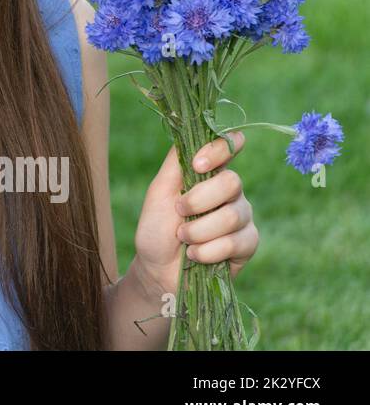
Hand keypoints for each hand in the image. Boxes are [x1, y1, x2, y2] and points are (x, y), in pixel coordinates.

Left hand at [131, 132, 259, 298]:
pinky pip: (237, 242)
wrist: (158, 270)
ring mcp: (242, 216)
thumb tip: (189, 134)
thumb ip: (175, 164)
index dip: (219, 151)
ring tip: (182, 239)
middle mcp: (229, 192)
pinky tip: (195, 255)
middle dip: (199, 200)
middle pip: (232, 182)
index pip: (227, 148)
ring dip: (199, 231)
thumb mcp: (158, 193)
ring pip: (233, 215)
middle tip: (179, 212)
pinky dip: (208, 251)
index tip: (198, 164)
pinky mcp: (249, 243)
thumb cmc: (156, 229)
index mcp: (208, 173)